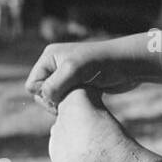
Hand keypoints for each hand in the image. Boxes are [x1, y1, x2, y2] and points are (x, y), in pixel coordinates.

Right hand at [25, 37, 150, 111]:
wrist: (129, 64)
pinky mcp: (79, 85)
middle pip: (41, 94)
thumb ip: (54, 84)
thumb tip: (43, 97)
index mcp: (49, 57)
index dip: (44, 95)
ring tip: (81, 100)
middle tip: (72, 102)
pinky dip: (74, 104)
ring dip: (65, 103)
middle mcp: (56, 65)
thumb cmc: (103, 63)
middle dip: (53, 101)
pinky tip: (87, 102)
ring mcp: (67, 75)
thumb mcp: (74, 70)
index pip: (32, 85)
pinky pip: (67, 100)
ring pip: (54, 99)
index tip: (63, 97)